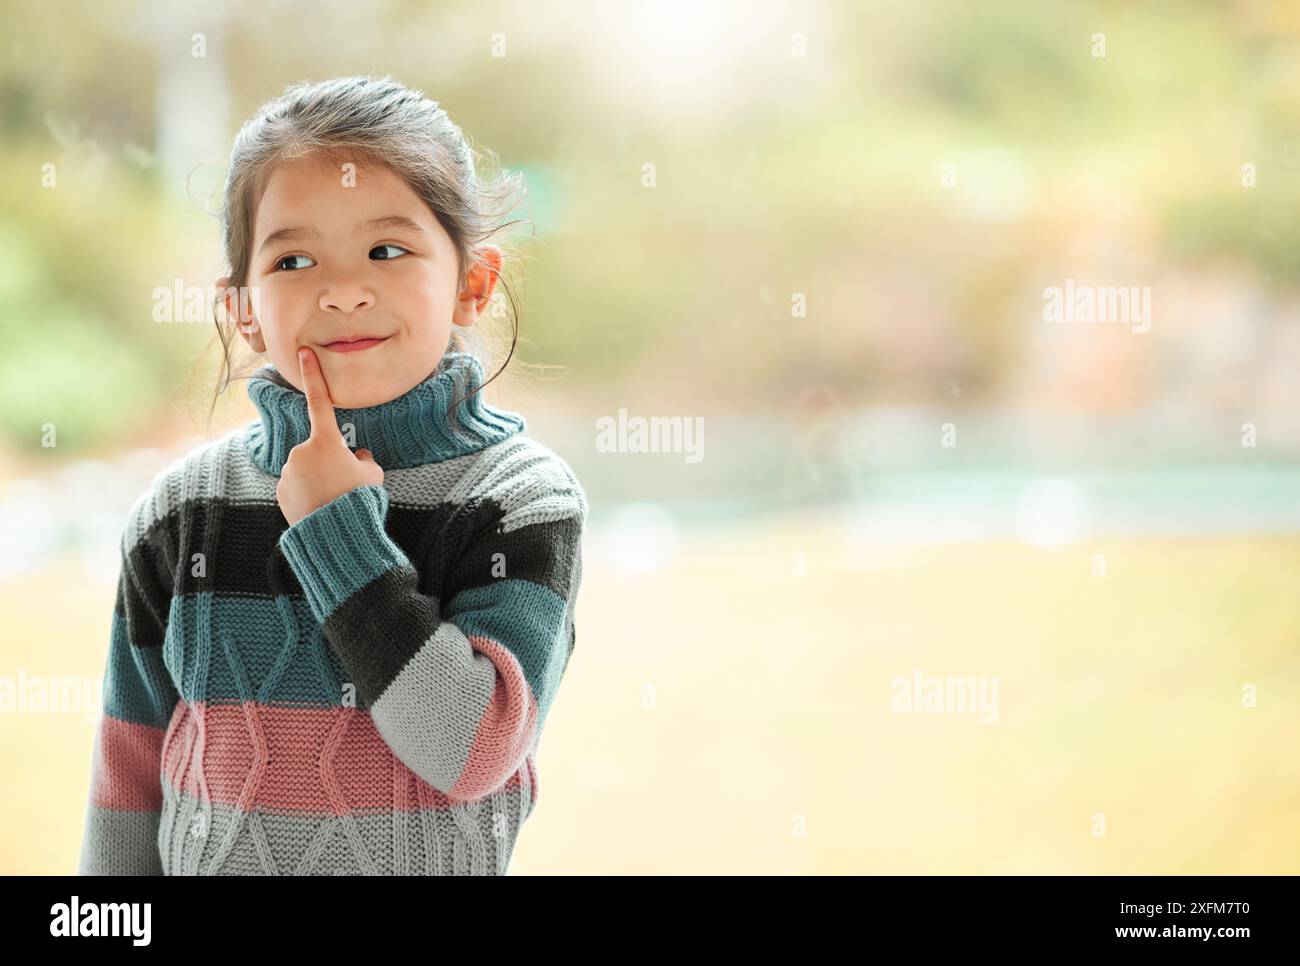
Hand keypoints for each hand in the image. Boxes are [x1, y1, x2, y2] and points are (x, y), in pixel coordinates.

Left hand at [276, 346, 384, 526]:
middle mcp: (302, 451)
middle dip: (328, 462)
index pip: (319, 401)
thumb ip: (363, 459)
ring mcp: (288, 472)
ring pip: (305, 469)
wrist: (336, 533)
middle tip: (344, 484)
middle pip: (317, 450)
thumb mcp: (372, 474)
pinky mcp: (280, 491)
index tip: (302, 353)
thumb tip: (358, 456)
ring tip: (332, 500)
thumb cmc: (358, 499)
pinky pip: (295, 486)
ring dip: (317, 480)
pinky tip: (319, 509)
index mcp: (326, 442)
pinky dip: (306, 494)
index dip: (312, 376)